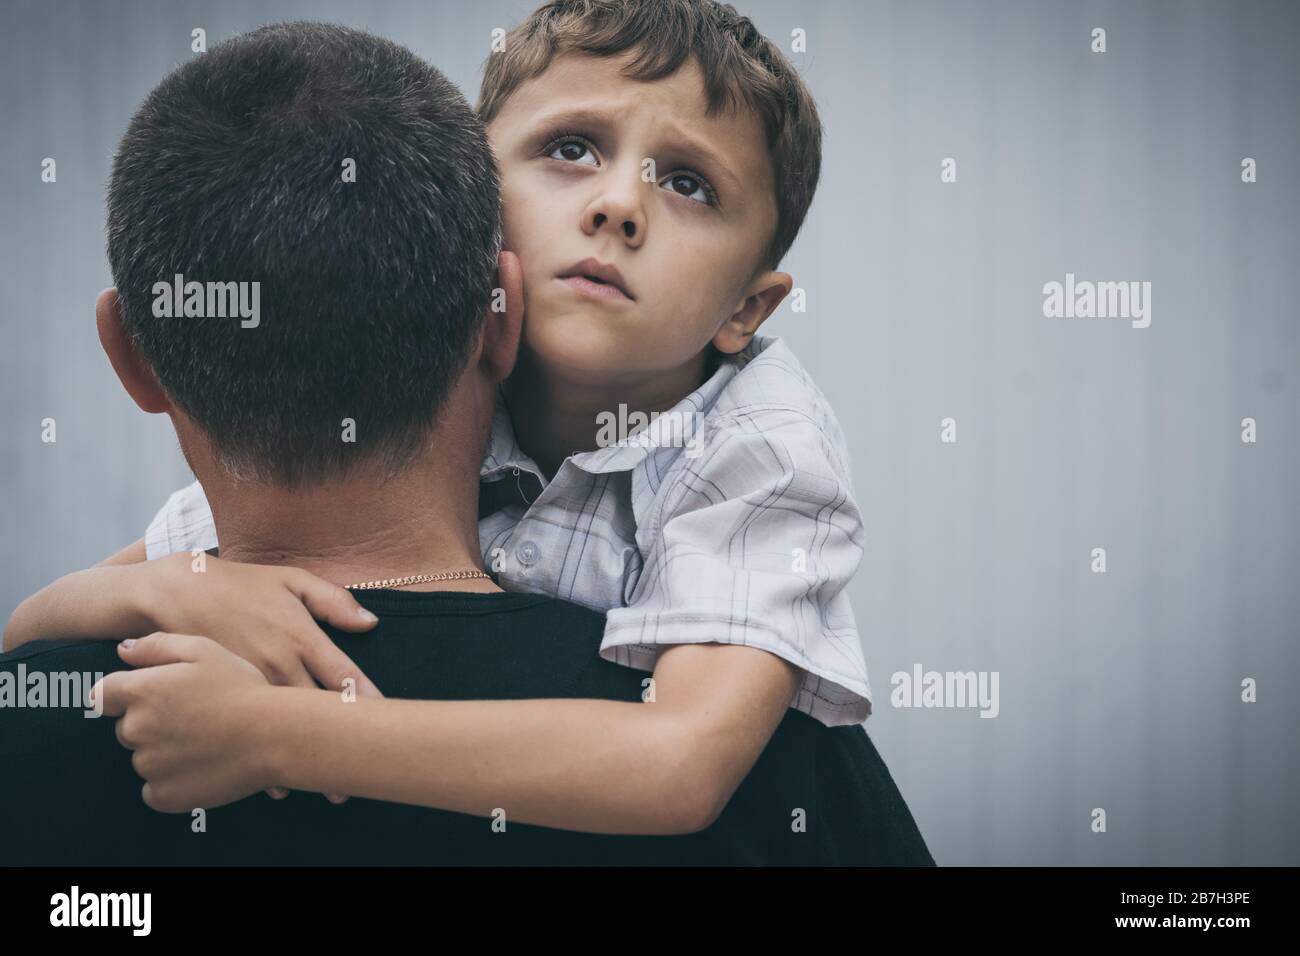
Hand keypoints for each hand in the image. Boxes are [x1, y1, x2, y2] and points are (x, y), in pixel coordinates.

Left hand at [92, 633, 282, 812]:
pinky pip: (155, 788)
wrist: (276, 735)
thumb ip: (158, 646)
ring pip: (144, 758)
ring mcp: (149, 766)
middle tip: (194, 716)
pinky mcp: (163, 794)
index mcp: (141, 691)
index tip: (154, 698)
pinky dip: (172, 780)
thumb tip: (124, 650)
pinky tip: (202, 763)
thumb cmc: (244, 689)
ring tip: (205, 739)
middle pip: (126, 727)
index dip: (126, 695)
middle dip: (151, 722)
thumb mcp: (205, 650)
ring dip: (164, 751)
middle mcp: (136, 729)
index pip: (103, 696)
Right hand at [143, 553, 383, 802]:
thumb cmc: (241, 584)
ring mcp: (249, 684)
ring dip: (307, 759)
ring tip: (332, 792)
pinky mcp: (221, 696)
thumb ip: (334, 601)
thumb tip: (371, 623)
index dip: (369, 705)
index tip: (386, 728)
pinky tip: (278, 785)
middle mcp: (279, 665)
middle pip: (319, 713)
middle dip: (341, 743)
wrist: (176, 591)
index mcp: (301, 637)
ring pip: (285, 729)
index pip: (345, 679)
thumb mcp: (292, 581)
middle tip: (364, 774)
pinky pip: (248, 734)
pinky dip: (263, 760)